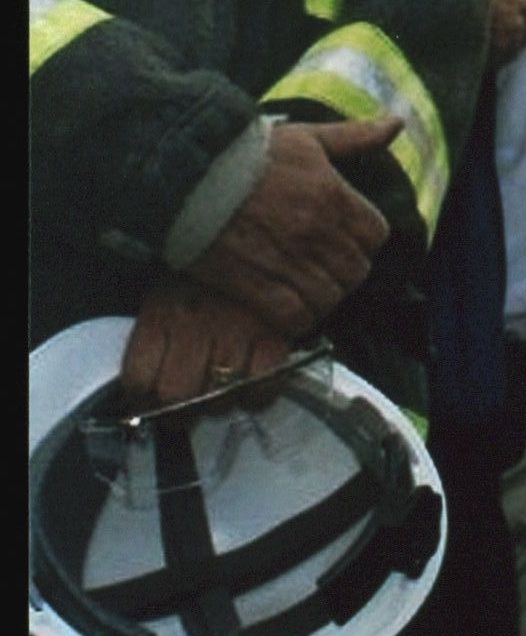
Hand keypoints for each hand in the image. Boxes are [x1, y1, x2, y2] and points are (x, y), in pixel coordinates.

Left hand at [120, 274, 291, 409]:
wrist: (257, 224)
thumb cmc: (211, 261)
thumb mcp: (172, 278)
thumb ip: (160, 321)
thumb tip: (151, 371)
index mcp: (162, 312)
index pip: (139, 379)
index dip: (142, 399)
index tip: (151, 402)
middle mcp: (194, 327)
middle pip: (176, 396)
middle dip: (181, 411)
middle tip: (189, 407)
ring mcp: (236, 331)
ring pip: (219, 397)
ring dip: (221, 404)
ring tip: (225, 395)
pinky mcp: (276, 333)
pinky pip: (264, 386)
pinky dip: (259, 395)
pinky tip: (257, 385)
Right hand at [184, 118, 398, 338]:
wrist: (187, 175)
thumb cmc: (248, 153)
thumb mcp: (308, 137)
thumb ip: (355, 137)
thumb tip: (396, 123)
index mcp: (334, 196)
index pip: (376, 235)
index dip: (366, 242)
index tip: (349, 242)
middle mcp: (318, 231)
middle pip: (356, 271)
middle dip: (346, 273)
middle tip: (327, 271)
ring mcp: (288, 260)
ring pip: (329, 298)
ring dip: (324, 299)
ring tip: (309, 292)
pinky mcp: (255, 284)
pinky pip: (294, 317)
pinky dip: (298, 320)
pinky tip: (289, 312)